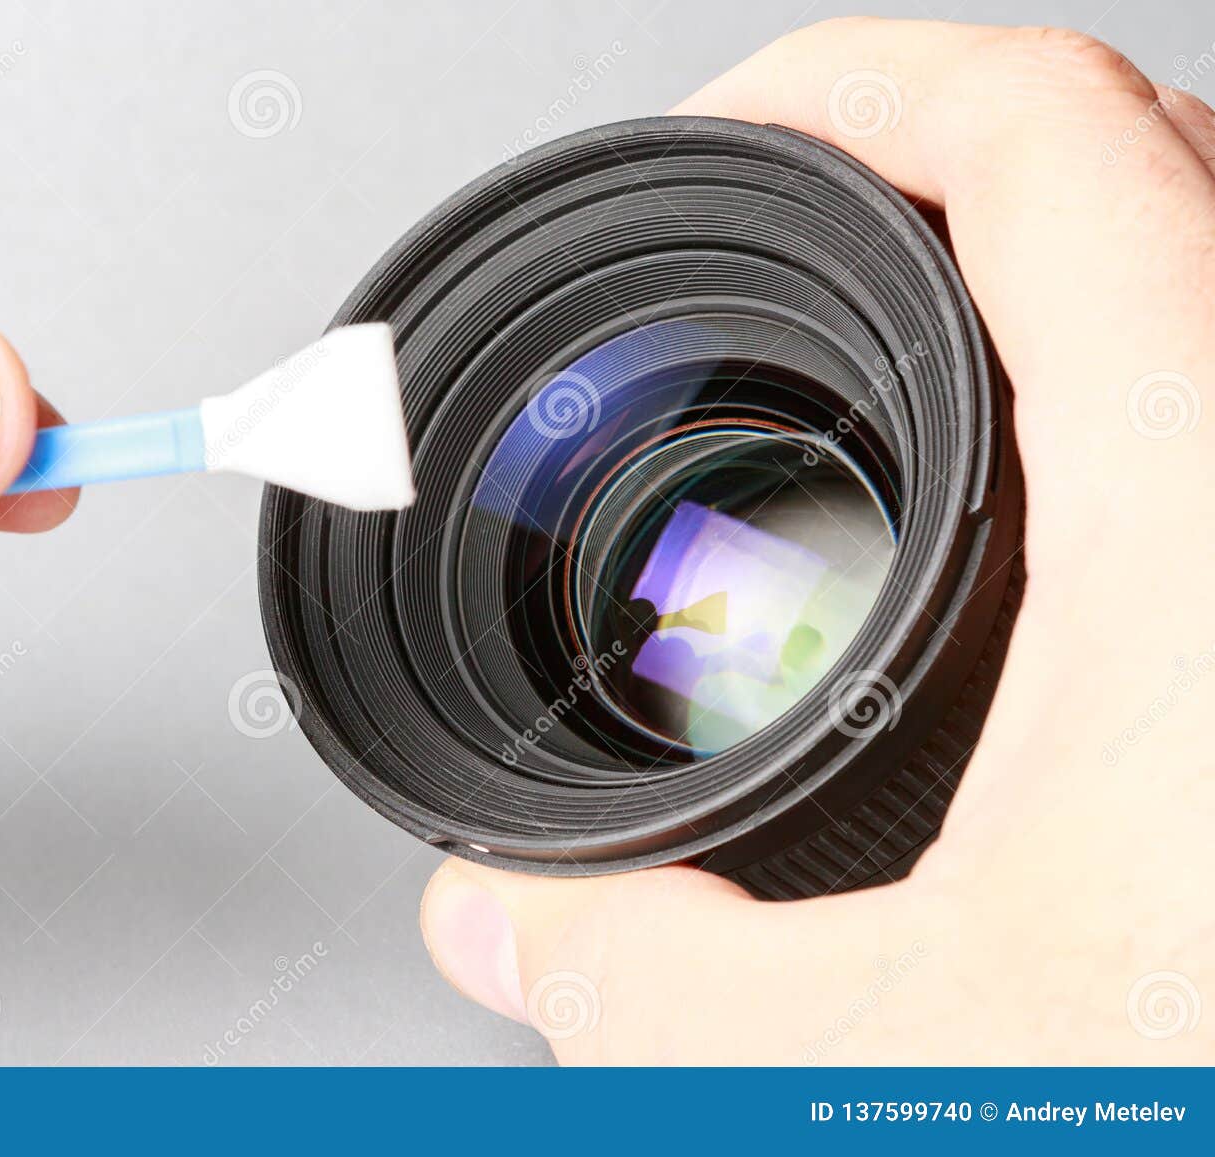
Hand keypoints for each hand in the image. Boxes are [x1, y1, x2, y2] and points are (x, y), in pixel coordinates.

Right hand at [421, 18, 1214, 1062]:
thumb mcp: (893, 1062)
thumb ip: (648, 981)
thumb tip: (513, 923)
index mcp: (1204, 509)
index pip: (1040, 137)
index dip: (853, 82)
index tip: (733, 126)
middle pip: (1154, 158)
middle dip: (942, 151)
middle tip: (804, 213)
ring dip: (1057, 267)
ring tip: (908, 332)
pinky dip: (1125, 407)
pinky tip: (1048, 527)